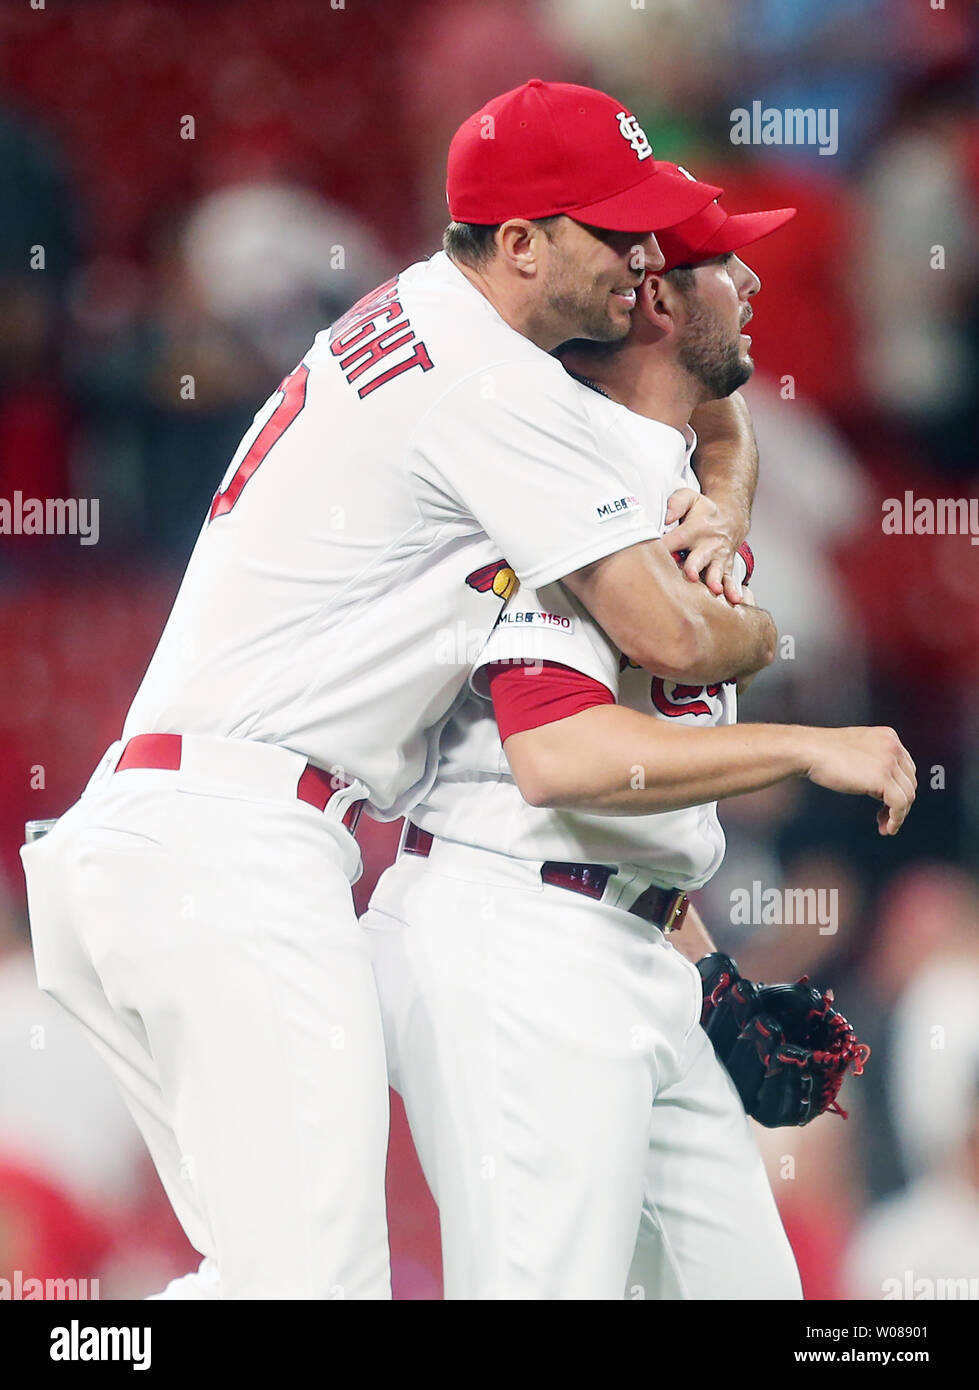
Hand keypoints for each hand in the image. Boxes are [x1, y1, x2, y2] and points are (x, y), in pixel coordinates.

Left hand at [664, 488, 747, 604]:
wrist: (732, 518)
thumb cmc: (704, 511)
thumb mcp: (690, 498)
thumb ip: (676, 503)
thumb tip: (667, 518)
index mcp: (693, 529)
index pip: (675, 540)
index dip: (665, 548)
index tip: (655, 557)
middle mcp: (707, 545)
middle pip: (699, 557)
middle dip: (695, 566)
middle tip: (691, 575)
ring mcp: (718, 557)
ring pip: (716, 570)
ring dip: (714, 580)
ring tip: (715, 589)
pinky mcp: (725, 566)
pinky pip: (730, 579)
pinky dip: (733, 589)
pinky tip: (734, 599)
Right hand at [803, 727, 916, 835]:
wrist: (809, 750)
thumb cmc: (823, 752)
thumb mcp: (857, 750)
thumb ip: (874, 760)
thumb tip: (883, 787)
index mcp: (889, 737)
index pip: (907, 768)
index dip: (900, 789)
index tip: (888, 803)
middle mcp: (893, 747)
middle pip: (910, 783)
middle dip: (901, 804)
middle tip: (886, 818)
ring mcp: (889, 761)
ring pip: (908, 795)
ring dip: (899, 815)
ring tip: (885, 826)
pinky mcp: (882, 777)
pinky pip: (900, 804)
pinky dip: (897, 819)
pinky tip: (887, 827)